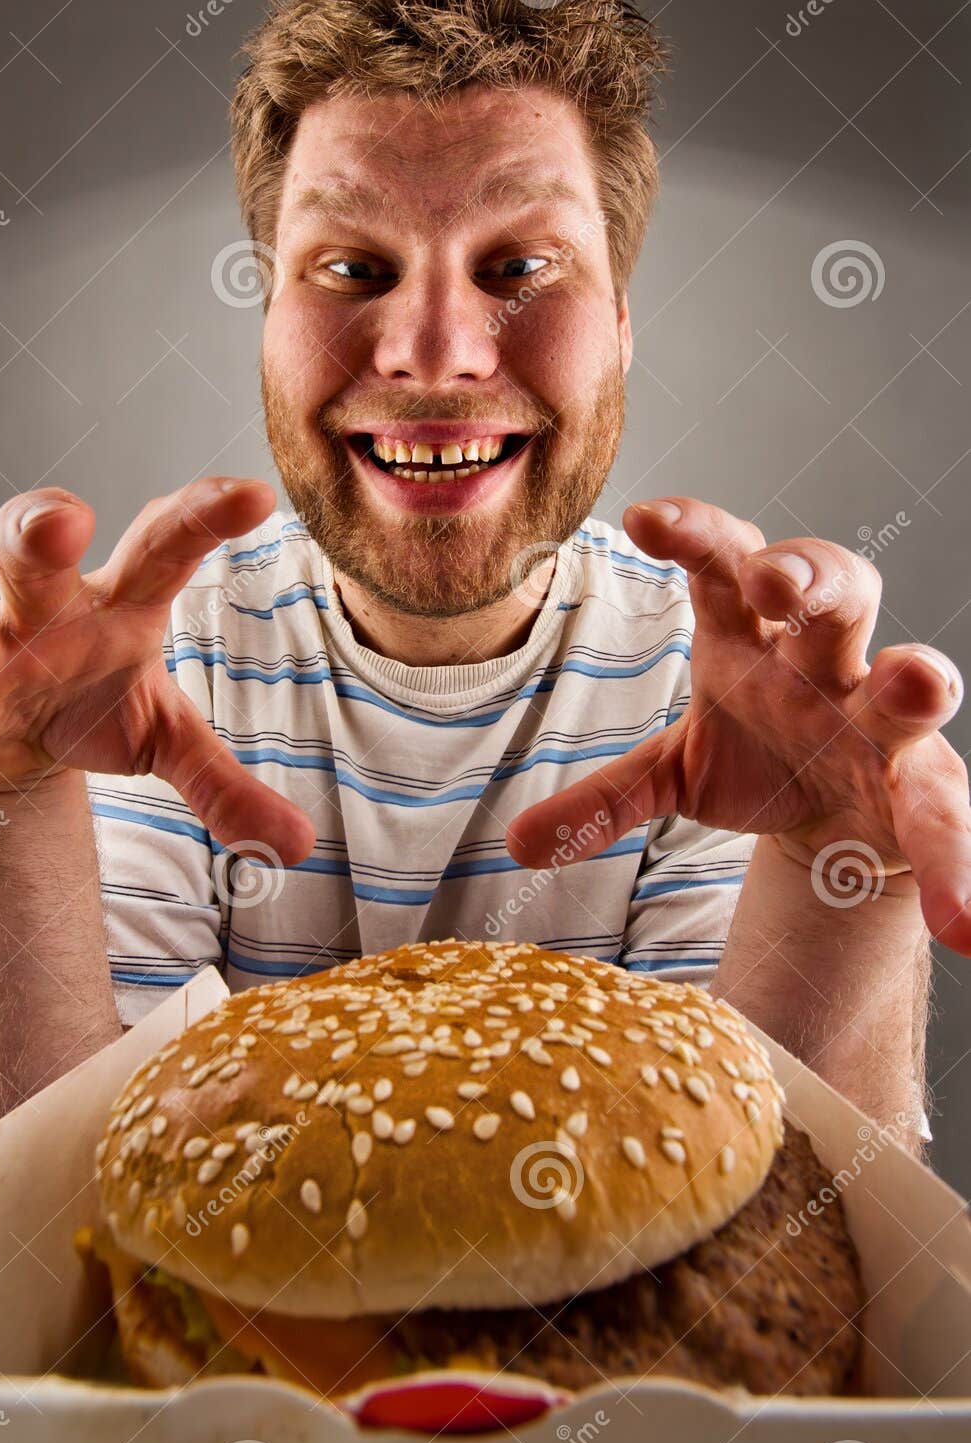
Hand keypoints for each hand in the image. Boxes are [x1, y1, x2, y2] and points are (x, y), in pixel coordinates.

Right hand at [0, 477, 315, 890]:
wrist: (17, 731)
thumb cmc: (97, 700)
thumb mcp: (165, 734)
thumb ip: (222, 782)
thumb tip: (297, 844)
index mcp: (113, 600)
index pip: (161, 544)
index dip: (202, 515)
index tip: (254, 496)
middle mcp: (37, 613)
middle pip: (26, 551)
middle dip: (35, 528)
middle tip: (57, 518)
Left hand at [505, 497, 970, 954]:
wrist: (834, 818)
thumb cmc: (755, 761)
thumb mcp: (674, 772)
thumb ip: (604, 798)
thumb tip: (516, 845)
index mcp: (750, 642)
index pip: (723, 566)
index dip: (694, 533)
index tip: (643, 518)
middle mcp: (822, 665)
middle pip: (834, 588)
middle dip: (809, 575)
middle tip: (775, 584)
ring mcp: (879, 723)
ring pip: (906, 681)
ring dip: (914, 678)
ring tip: (917, 683)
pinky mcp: (921, 788)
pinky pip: (944, 819)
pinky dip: (957, 866)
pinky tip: (960, 923)